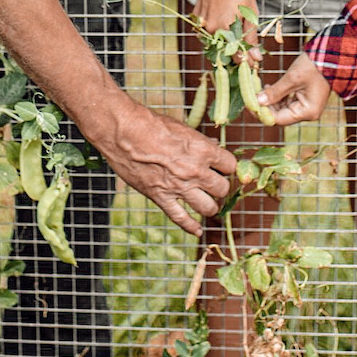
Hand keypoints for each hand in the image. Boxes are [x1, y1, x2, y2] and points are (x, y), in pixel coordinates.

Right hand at [95, 101, 237, 236]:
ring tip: (207, 202)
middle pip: (222, 189)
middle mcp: (195, 171)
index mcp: (203, 151)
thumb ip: (199, 142)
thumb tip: (212, 146)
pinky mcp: (161, 197)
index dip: (227, 167)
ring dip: (210, 206)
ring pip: (208, 207)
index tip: (223, 167)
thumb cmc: (153, 125)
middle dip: (220, 187)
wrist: (125, 132)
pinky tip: (197, 231)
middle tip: (214, 185)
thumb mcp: (182, 128)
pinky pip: (181, 218)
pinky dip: (191, 227)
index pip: (230, 166)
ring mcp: (179, 187)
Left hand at [257, 53, 331, 125]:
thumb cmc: (314, 66)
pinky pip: (286, 102)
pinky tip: (268, 87)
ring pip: (281, 109)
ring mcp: (306, 107)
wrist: (330, 56)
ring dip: (269, 100)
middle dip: (265, 106)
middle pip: (279, 116)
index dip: (262, 112)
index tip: (249, 103)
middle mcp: (307, 113)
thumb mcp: (292, 78)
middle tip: (251, 94)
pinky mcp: (304, 100)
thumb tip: (258, 102)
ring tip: (260, 88)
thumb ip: (275, 92)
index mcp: (307, 112)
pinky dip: (276, 97)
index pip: (278, 119)